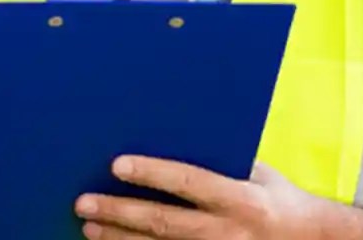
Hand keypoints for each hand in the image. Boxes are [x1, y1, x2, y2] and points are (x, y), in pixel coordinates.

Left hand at [75, 157, 325, 238]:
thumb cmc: (278, 198)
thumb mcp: (257, 172)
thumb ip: (219, 160)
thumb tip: (171, 134)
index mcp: (240, 199)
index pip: (188, 182)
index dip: (152, 173)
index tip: (117, 165)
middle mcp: (227, 232)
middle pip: (163, 222)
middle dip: (120, 212)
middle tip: (84, 203)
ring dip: (119, 239)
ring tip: (89, 227)